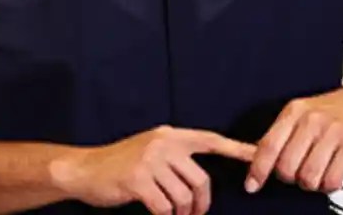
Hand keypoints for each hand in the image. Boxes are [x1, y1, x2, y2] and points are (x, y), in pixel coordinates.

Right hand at [53, 125, 256, 214]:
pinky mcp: (138, 180)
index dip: (236, 149)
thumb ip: (175, 157)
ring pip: (184, 197)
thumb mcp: (150, 150)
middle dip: (201, 204)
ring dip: (182, 214)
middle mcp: (163, 144)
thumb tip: (201, 181)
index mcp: (170, 135)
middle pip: (201, 180)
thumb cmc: (120, 165)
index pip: (211, 140)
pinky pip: (165, 208)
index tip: (258, 156)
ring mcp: (150, 161)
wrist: (84, 170)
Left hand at [247, 86, 342, 194]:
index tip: (252, 184)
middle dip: (289, 177)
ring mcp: (333, 134)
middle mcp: (312, 121)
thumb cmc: (334, 110)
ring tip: (316, 171)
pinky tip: (331, 173)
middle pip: (286, 167)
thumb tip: (254, 159)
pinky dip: (329, 184)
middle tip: (297, 170)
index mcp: (294, 111)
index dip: (258, 170)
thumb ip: (280, 136)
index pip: (268, 146)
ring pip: (308, 178)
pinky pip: (331, 181)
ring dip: (310, 183)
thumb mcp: (302, 113)